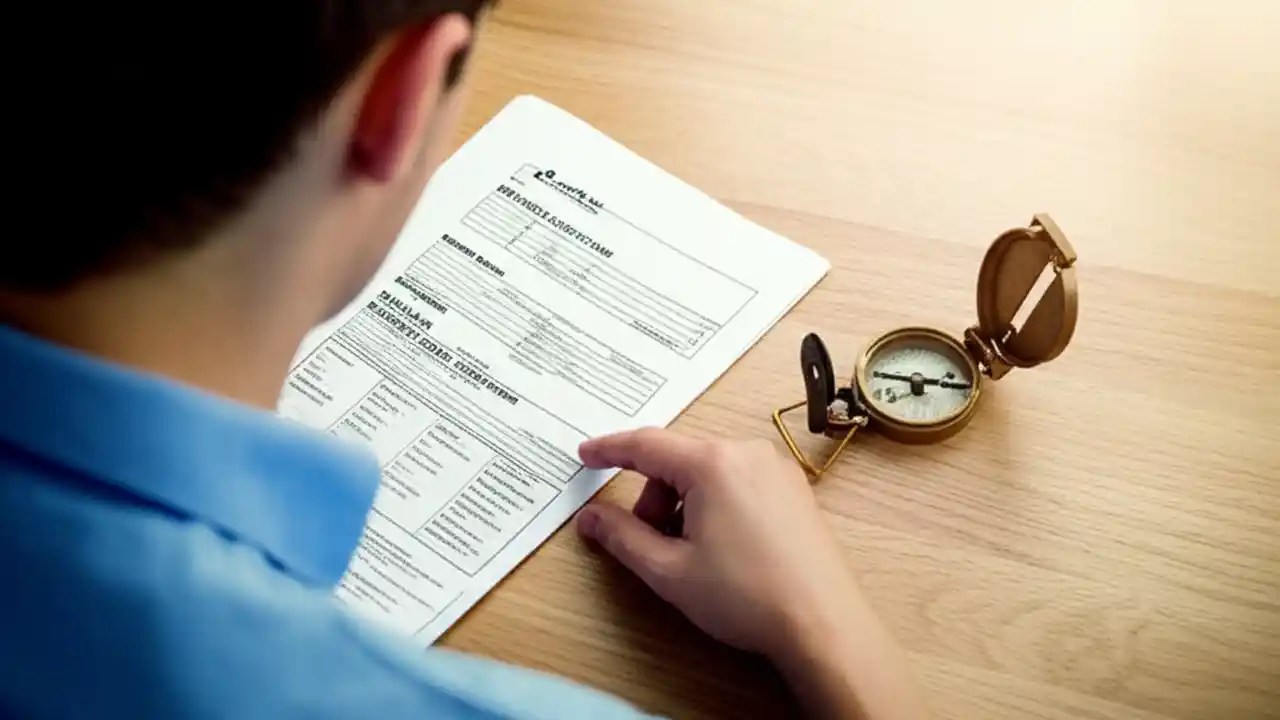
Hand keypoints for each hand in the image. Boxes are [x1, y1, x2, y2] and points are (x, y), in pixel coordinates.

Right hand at [575, 428, 860, 658]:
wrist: (822, 622)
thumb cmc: (748, 596)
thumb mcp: (670, 571)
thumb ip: (623, 537)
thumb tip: (592, 518)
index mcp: (712, 465)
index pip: (646, 445)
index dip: (609, 450)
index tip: (586, 455)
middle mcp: (746, 453)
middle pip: (678, 460)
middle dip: (653, 497)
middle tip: (649, 543)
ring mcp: (775, 468)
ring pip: (708, 471)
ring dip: (684, 502)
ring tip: (690, 553)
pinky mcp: (793, 488)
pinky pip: (738, 480)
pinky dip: (715, 503)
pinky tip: (720, 546)